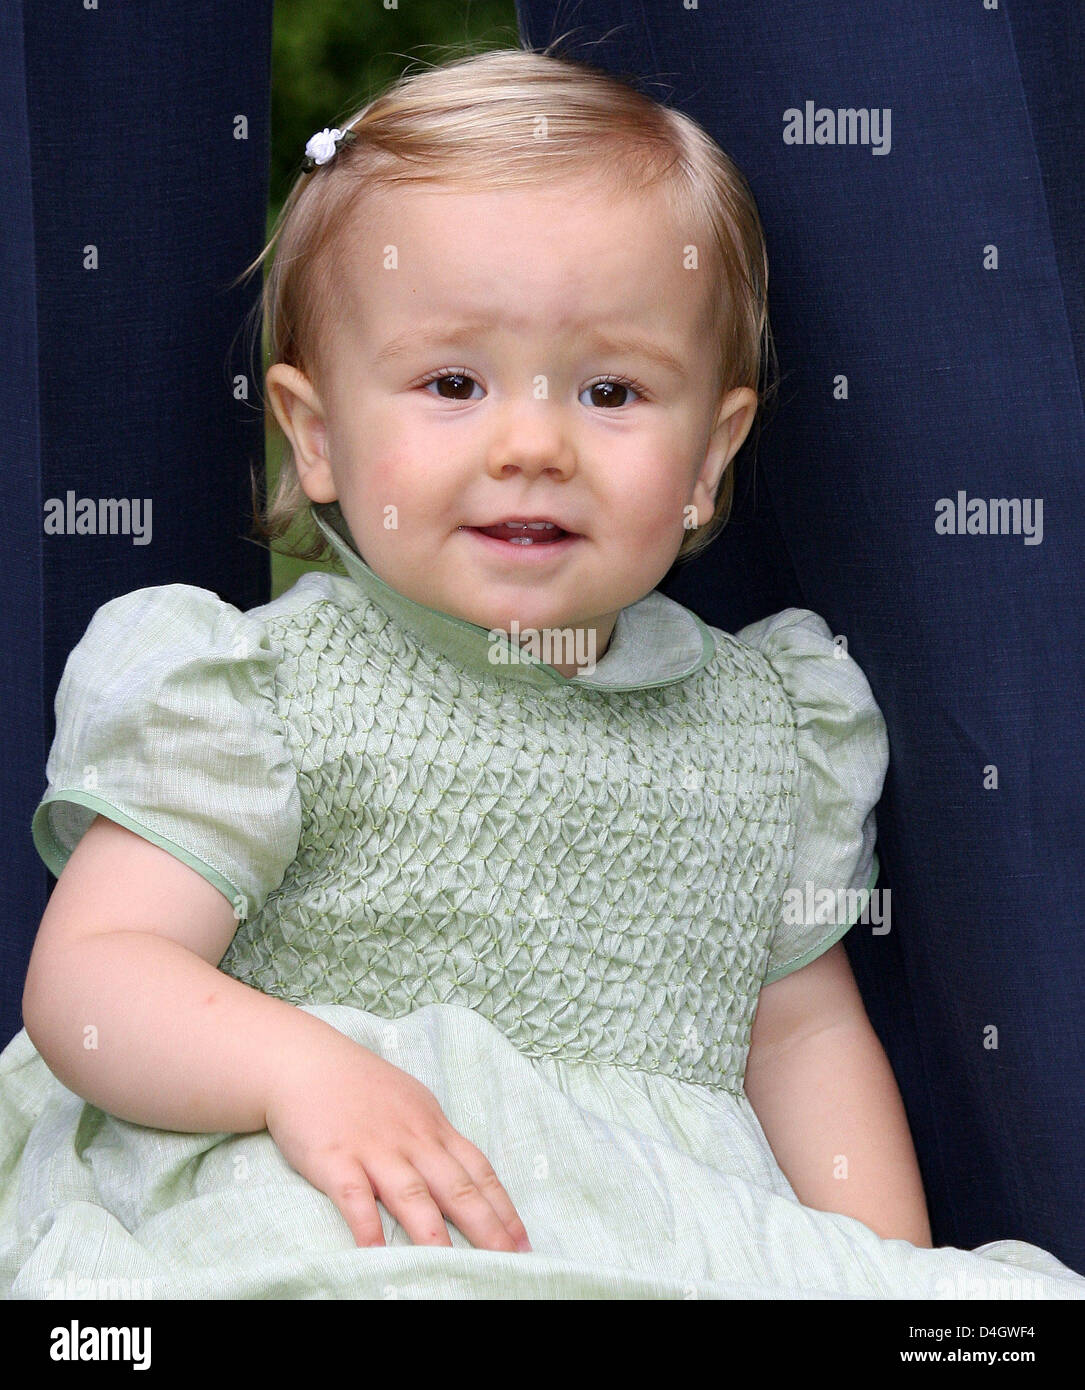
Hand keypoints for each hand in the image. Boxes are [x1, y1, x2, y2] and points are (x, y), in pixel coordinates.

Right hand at [263, 1036, 531, 1252]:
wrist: (306, 1061)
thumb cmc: (360, 1085)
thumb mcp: (410, 1104)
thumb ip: (434, 1139)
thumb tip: (463, 1173)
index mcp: (433, 1127)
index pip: (478, 1171)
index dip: (502, 1207)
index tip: (523, 1240)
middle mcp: (412, 1140)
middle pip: (456, 1188)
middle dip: (486, 1228)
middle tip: (509, 1261)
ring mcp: (374, 1149)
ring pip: (412, 1196)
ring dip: (435, 1236)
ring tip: (456, 1270)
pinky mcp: (336, 1159)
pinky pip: (355, 1199)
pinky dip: (368, 1228)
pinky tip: (378, 1255)